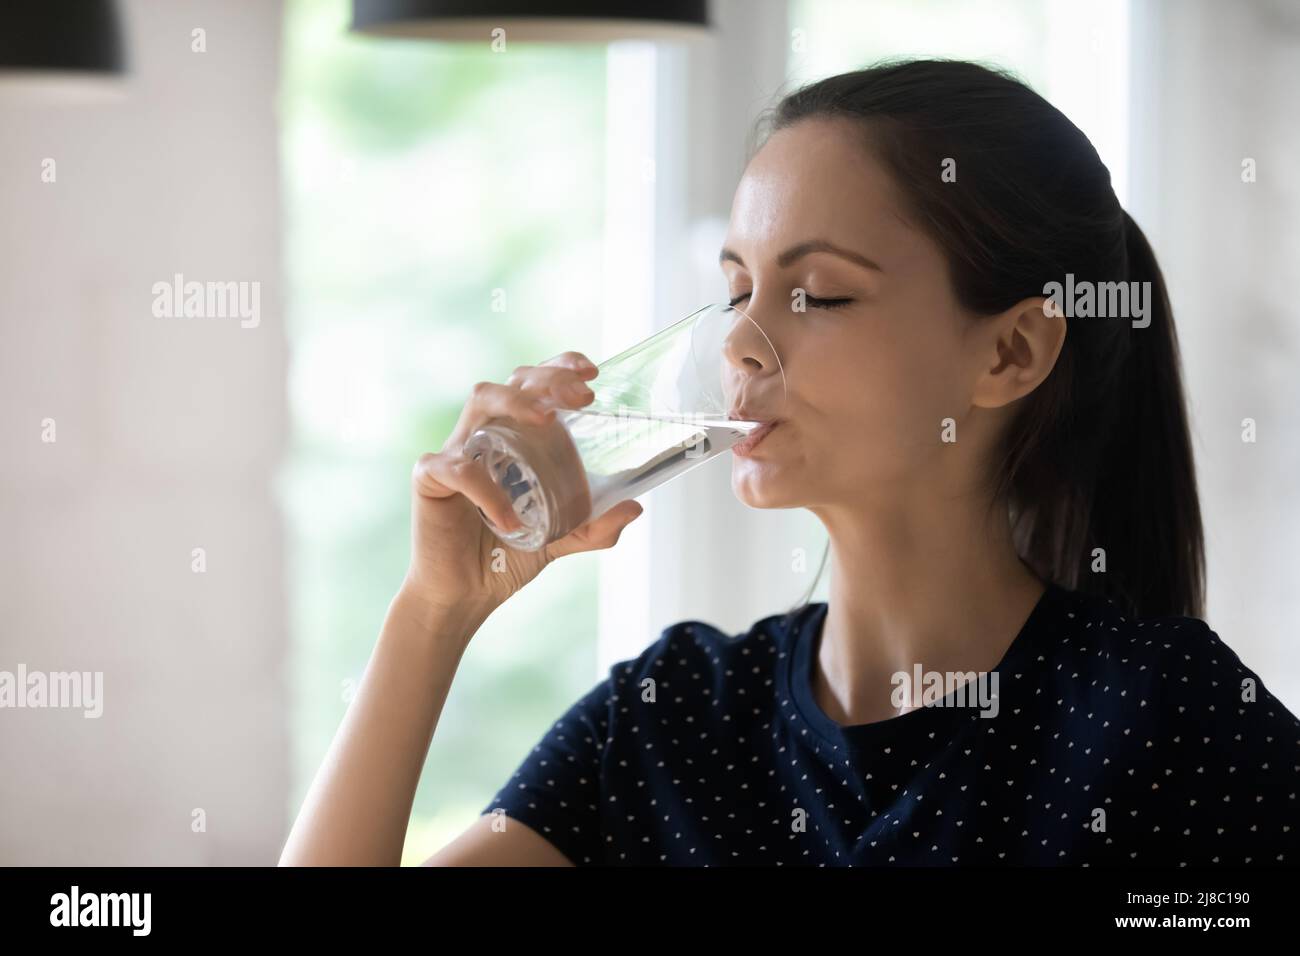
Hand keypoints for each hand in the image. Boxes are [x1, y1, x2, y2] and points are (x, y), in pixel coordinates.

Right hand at [400, 351, 643, 621]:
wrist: (465, 596)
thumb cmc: (505, 557)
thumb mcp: (561, 539)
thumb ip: (594, 527)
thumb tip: (634, 508)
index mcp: (513, 439)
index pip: (532, 386)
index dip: (558, 368)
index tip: (591, 372)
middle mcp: (484, 436)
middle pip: (510, 382)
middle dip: (548, 380)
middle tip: (583, 397)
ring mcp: (455, 452)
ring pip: (480, 400)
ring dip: (517, 402)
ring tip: (548, 421)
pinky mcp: (431, 479)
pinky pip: (458, 469)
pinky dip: (487, 490)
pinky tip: (511, 520)